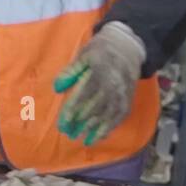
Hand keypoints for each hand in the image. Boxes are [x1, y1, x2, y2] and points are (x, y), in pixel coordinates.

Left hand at [54, 22, 146, 145]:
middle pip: (94, 108)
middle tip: (68, 134)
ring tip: (82, 140)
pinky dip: (109, 128)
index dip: (72, 111)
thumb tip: (57, 87)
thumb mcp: (84, 54)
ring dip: (94, 129)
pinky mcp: (128, 99)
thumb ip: (70, 71)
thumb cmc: (101, 50)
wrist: (129, 45)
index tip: (63, 124)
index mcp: (100, 72)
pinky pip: (119, 117)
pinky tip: (99, 137)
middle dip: (80, 123)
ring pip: (107, 115)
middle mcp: (113, 84)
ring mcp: (122, 93)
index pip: (83, 95)